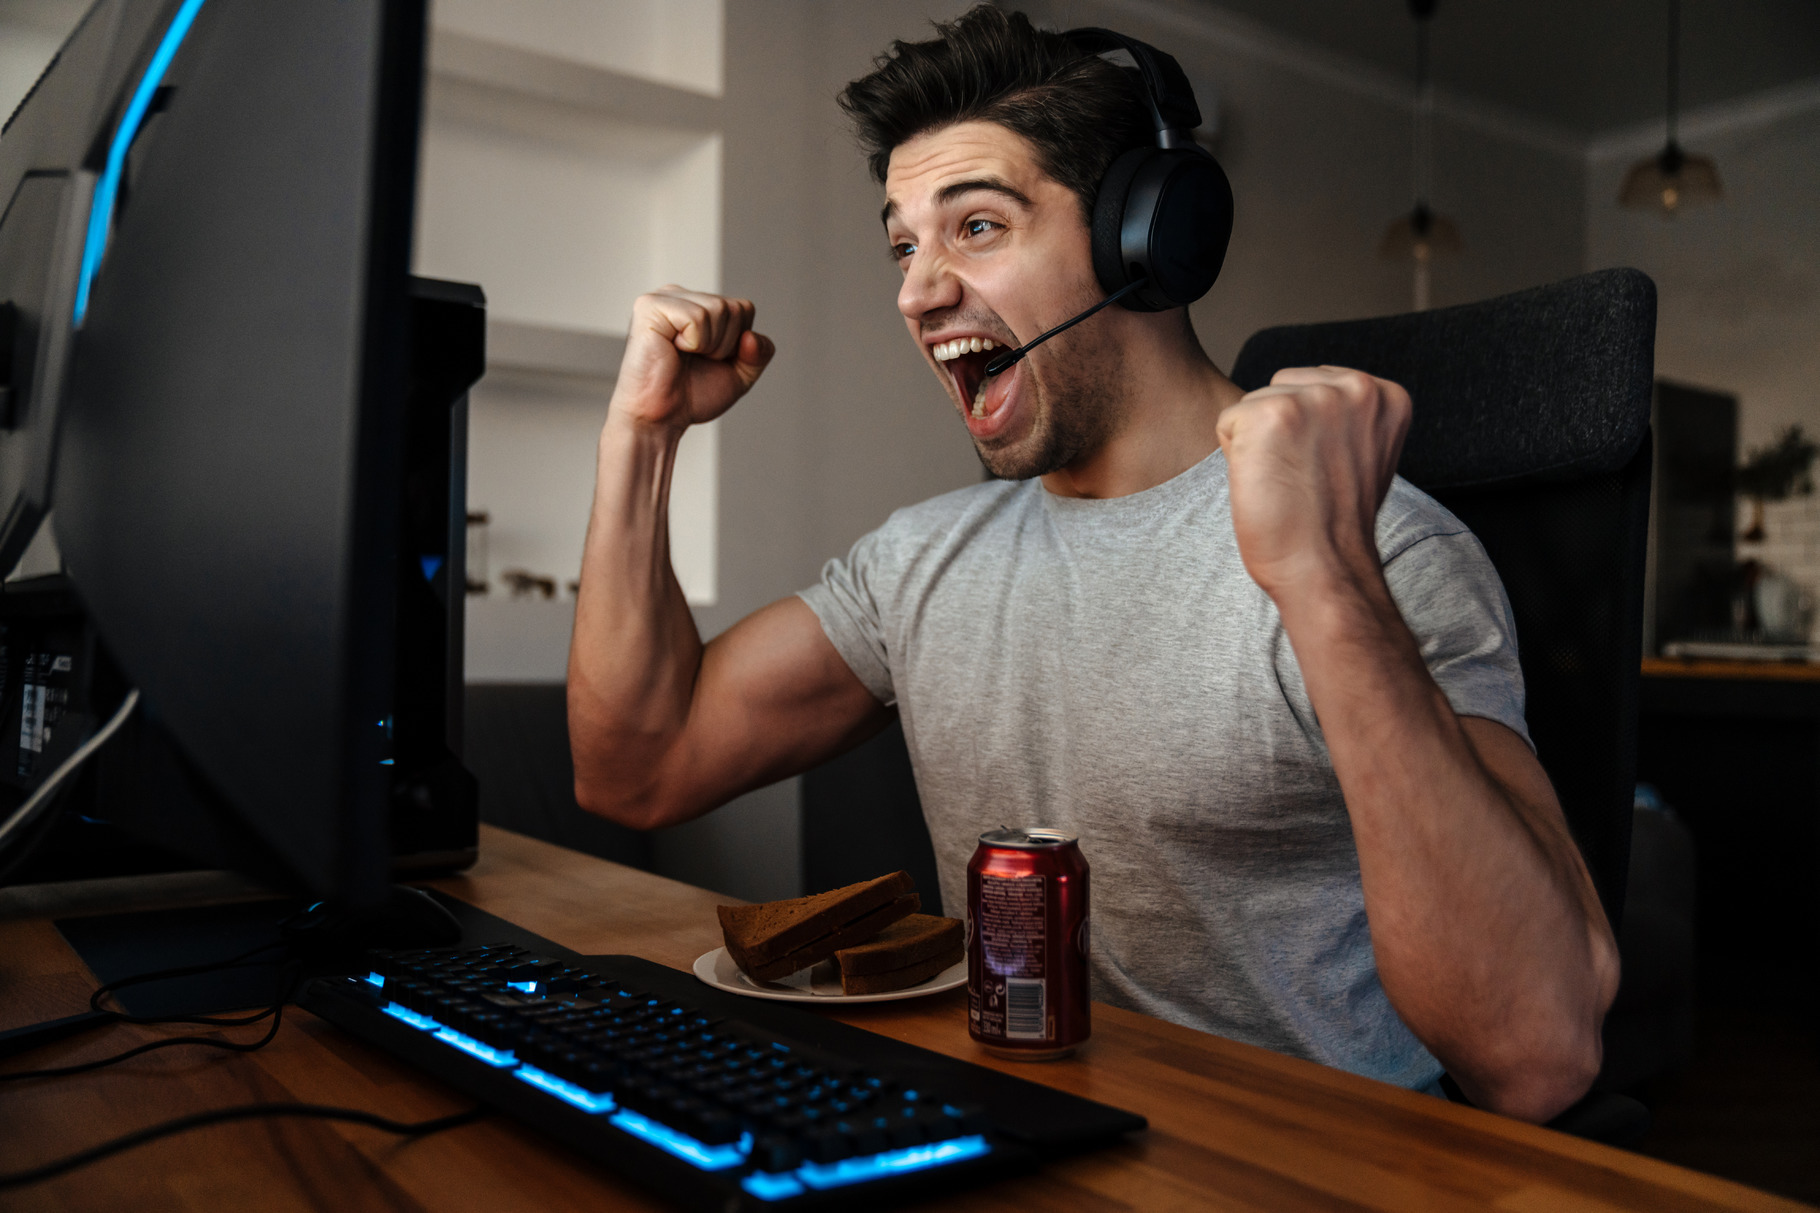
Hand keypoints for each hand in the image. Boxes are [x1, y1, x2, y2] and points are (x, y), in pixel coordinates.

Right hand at [609, 286, 774, 432]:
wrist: (660, 418)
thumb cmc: (689, 395)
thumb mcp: (739, 375)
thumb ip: (758, 354)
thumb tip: (750, 337)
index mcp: (697, 305)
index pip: (744, 308)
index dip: (737, 343)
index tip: (709, 360)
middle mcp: (679, 296)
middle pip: (734, 308)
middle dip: (724, 345)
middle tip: (694, 361)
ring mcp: (663, 298)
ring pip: (718, 310)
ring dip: (709, 345)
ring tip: (682, 356)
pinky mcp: (650, 307)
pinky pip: (697, 318)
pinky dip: (693, 343)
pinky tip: (672, 350)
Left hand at [1215, 366, 1410, 601]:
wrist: (1325, 569)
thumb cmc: (1333, 525)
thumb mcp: (1360, 455)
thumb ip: (1342, 418)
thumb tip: (1305, 405)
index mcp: (1385, 395)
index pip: (1312, 386)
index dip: (1306, 433)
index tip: (1326, 470)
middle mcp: (1358, 387)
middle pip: (1280, 387)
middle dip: (1279, 432)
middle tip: (1303, 479)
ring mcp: (1316, 398)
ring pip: (1252, 404)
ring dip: (1257, 444)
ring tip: (1287, 482)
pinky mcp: (1273, 413)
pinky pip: (1227, 421)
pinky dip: (1235, 457)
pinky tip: (1268, 483)